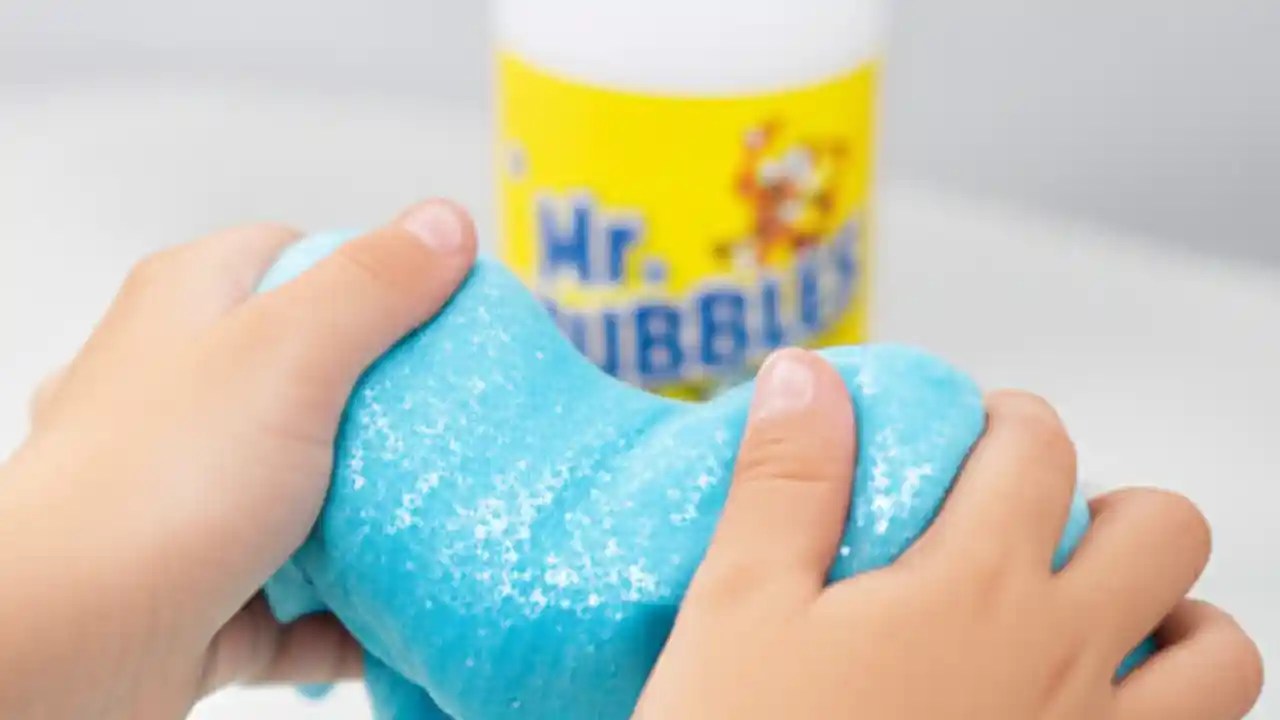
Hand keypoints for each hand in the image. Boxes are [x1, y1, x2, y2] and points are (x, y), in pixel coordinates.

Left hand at [0, 200, 475, 718]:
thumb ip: (373, 283)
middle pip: (314, 380)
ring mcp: (194, 495)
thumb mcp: (288, 351)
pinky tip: (400, 616)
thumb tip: (447, 220)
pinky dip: (350, 611)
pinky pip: (301, 596)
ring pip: (309, 492)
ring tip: (451, 517)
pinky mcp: (209, 586)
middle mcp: (183, 393)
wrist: (67, 644)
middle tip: (466, 423)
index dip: (378, 277)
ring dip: (378, 518)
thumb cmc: (166, 478)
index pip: (298, 256)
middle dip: (394, 410)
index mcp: (190, 306)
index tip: (450, 316)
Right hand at [636, 349, 1262, 718]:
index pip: (1036, 448)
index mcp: (975, 590)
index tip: (968, 438)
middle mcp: (1064, 663)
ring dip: (1172, 615)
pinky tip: (1092, 710)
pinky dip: (1171, 711)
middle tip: (1032, 528)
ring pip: (1221, 655)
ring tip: (1091, 620)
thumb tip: (806, 374)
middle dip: (1108, 503)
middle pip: (1164, 532)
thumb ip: (782, 483)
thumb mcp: (735, 610)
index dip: (1005, 418)